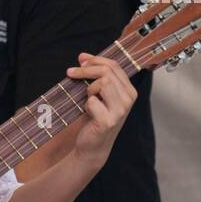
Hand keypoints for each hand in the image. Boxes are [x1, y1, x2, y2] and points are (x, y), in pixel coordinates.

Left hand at [67, 53, 135, 170]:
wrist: (92, 145)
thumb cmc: (94, 118)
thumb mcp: (97, 93)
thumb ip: (94, 75)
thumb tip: (83, 56)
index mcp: (129, 90)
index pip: (114, 66)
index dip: (95, 60)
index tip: (80, 59)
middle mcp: (129, 99)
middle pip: (107, 72)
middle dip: (86, 70)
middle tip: (71, 73)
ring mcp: (120, 110)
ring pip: (102, 84)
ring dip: (89, 89)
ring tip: (88, 100)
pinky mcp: (109, 121)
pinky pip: (92, 101)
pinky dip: (86, 105)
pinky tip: (89, 113)